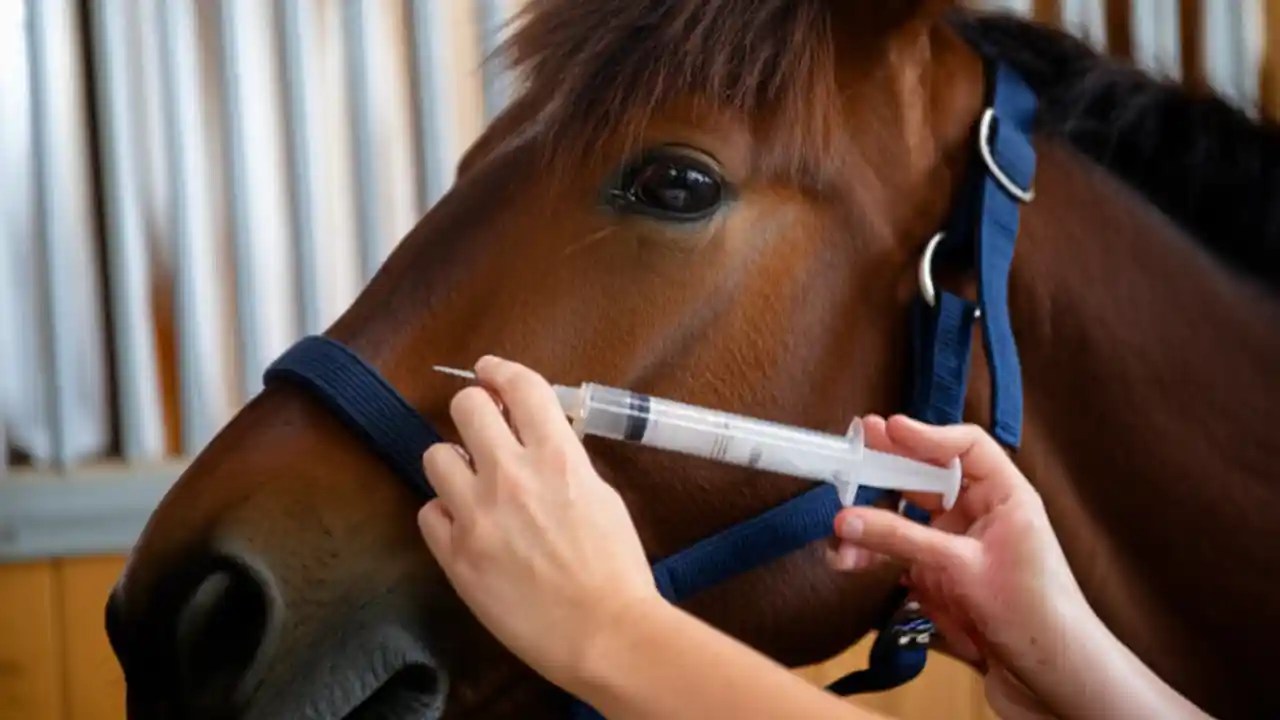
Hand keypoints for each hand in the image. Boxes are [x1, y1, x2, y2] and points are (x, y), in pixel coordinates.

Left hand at [417, 356, 659, 687]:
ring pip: (435, 455)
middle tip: (481, 424)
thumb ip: (563, 462)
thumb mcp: (600, 496)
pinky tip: (467, 526)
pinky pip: (428, 513)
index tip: (490, 371)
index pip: (519, 386)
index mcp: (558, 458)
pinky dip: (445, 515)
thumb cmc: (615, 569)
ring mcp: (478, 515)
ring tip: (472, 483)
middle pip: (466, 407)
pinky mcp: (456, 556)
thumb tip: (536, 442)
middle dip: (474, 409)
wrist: (604, 633)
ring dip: (454, 463)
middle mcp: (512, 477)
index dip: (500, 370)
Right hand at [827, 415, 1093, 716]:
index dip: (926, 435)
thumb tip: (845, 518)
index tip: (888, 429)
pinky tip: (849, 563)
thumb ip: (901, 540)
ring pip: (904, 521)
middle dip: (885, 472)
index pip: (966, 448)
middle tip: (848, 455)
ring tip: (838, 535)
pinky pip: (899, 558)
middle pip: (925, 479)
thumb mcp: (961, 568)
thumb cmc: (1034, 614)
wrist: (1052, 679)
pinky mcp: (940, 579)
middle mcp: (980, 516)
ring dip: (870, 526)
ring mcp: (957, 548)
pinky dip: (873, 558)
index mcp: (1005, 496)